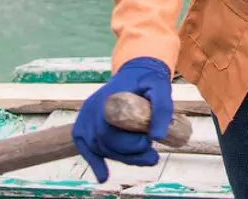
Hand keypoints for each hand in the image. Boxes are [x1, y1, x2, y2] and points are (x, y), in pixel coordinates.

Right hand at [71, 57, 172, 181]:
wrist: (135, 72)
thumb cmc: (148, 80)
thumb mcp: (161, 87)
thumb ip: (162, 108)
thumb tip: (158, 137)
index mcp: (108, 98)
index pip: (111, 130)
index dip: (129, 143)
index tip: (149, 142)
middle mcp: (92, 108)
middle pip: (105, 142)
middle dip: (129, 154)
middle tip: (153, 156)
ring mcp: (86, 117)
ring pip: (99, 147)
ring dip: (122, 158)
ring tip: (147, 158)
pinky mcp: (86, 125)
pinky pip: (86, 147)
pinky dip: (95, 162)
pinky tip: (103, 176)